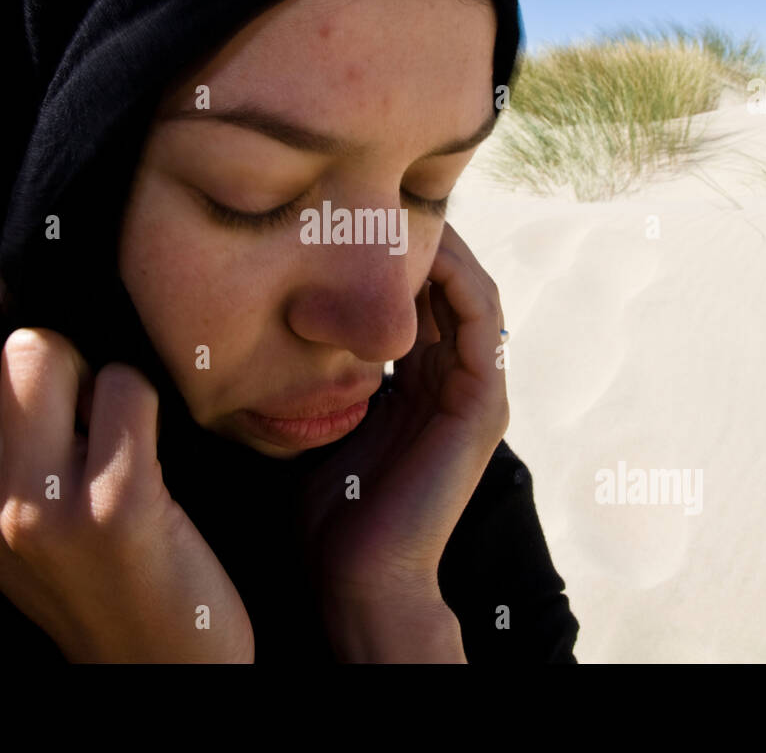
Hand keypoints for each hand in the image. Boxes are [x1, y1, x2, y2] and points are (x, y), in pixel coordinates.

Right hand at [0, 254, 253, 661]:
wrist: (154, 666)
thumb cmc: (90, 571)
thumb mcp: (7, 513)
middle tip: (35, 298)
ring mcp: (40, 506)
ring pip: (40, 352)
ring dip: (88, 359)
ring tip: (106, 409)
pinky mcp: (115, 511)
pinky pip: (126, 389)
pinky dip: (145, 396)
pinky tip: (150, 442)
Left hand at [297, 222, 509, 640]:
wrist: (359, 573)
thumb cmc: (331, 508)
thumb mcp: (322, 418)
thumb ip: (323, 372)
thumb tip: (280, 320)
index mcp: (421, 383)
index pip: (419, 296)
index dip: (393, 251)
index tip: (351, 213)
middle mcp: (455, 380)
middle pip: (449, 284)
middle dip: (419, 235)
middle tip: (381, 192)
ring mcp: (477, 391)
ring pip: (471, 290)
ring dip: (442, 245)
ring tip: (403, 206)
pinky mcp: (485, 403)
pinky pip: (482, 319)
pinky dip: (459, 278)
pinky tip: (423, 249)